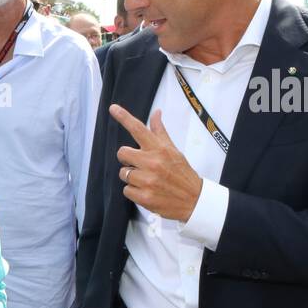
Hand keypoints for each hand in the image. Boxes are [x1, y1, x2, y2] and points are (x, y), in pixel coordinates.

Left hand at [111, 105, 203, 221]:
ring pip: (123, 173)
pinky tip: (147, 191)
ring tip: (147, 180)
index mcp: (159, 149)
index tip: (113, 108)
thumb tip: (156, 113)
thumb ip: (160, 132)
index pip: (139, 129)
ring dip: (132, 177)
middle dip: (127, 158)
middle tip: (139, 164)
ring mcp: (147, 180)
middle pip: (122, 152)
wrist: (194, 200)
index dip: (124, 117)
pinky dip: (134, 191)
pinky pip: (126, 190)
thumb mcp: (174, 150)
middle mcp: (152, 163)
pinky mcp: (144, 196)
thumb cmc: (182, 173)